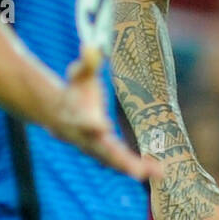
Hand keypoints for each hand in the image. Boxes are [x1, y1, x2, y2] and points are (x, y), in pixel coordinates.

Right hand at [49, 46, 161, 182]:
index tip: (103, 128)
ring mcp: (96, 149)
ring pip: (115, 162)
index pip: (86, 122)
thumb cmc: (74, 90)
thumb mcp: (78, 74)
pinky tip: (158, 172)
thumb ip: (86, 62)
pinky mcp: (105, 154)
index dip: (93, 125)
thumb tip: (91, 46)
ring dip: (134, 168)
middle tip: (138, 171)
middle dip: (121, 161)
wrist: (59, 115)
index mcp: (80, 117)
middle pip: (104, 151)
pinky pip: (122, 164)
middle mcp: (88, 138)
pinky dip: (138, 168)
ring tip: (158, 173)